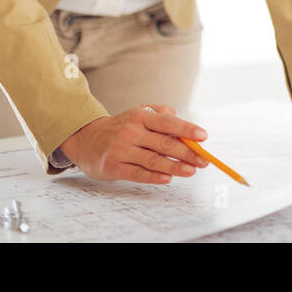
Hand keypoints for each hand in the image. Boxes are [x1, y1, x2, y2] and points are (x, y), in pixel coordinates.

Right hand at [59, 104, 210, 183]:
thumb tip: (181, 122)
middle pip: (164, 143)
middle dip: (187, 153)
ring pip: (153, 160)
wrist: (87, 140)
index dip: (187, 130)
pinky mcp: (114, 167)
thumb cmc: (120, 127)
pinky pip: (138, 173)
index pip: (168, 123)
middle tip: (203, 160)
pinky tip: (169, 178)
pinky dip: (155, 176)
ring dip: (175, 167)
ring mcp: (121, 150)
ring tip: (191, 171)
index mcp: (140, 116)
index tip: (203, 137)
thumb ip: (160, 114)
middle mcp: (131, 132)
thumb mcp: (138, 113)